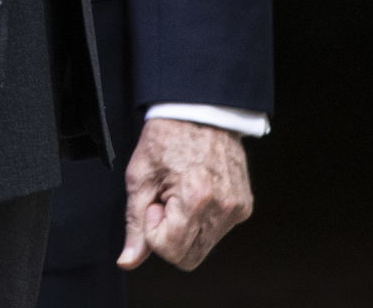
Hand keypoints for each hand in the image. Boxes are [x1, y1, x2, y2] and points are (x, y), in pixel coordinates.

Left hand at [117, 118, 252, 271]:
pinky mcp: (244, 207)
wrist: (199, 111)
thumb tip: (128, 260)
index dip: (153, 230)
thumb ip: (134, 223)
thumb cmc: (167, 137)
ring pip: (203, 248)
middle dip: (169, 236)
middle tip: (165, 202)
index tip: (154, 203)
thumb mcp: (139, 176)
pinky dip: (201, 221)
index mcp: (196, 198)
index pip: (169, 250)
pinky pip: (217, 233)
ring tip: (179, 195)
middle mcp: (222, 207)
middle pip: (188, 258)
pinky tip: (194, 194)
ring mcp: (236, 208)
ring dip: (185, 230)